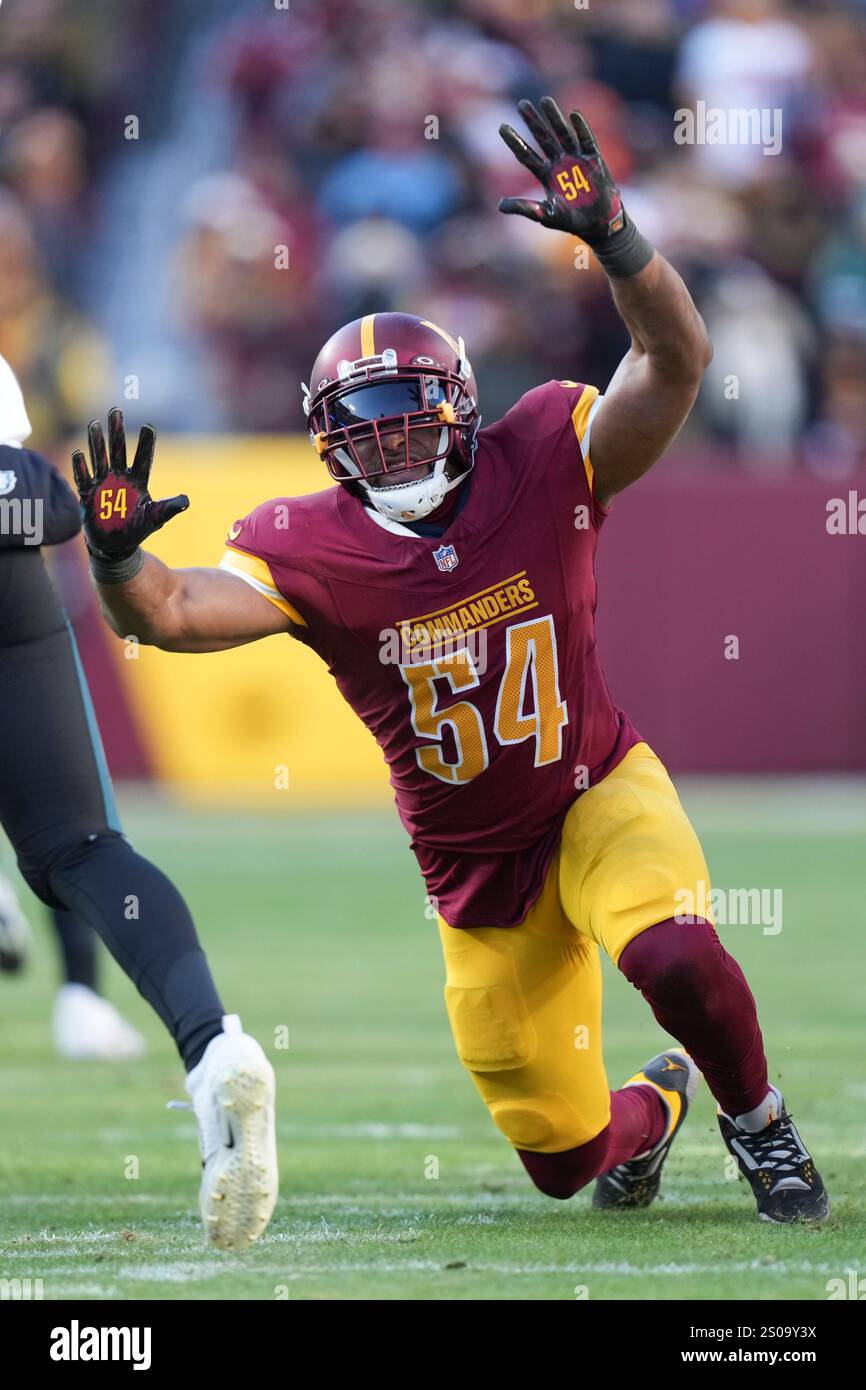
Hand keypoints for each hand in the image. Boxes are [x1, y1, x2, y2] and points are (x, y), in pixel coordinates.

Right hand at [72, 407, 187, 561]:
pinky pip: (83, 478)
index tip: (148, 427)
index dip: (145, 444)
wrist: (116, 545)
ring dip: (97, 443)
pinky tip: (79, 453)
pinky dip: (81, 467)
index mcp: (138, 481)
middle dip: (116, 431)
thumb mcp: (155, 518)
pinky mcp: (88, 495)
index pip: (142, 458)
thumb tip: (187, 500)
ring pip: (99, 458)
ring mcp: (102, 484)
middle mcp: (120, 478)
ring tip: (94, 424)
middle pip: (118, 450)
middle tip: (115, 410)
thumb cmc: (137, 529)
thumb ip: (169, 508)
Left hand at [498, 96, 624, 244]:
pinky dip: (581, 128)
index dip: (515, 141)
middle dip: (533, 121)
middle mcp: (559, 163)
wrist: (598, 224)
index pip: (526, 155)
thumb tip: (499, 206)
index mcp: (546, 175)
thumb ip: (525, 208)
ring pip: (563, 134)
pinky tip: (574, 114)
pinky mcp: (593, 159)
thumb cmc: (572, 221)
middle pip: (543, 138)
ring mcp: (576, 159)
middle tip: (521, 104)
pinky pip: (587, 140)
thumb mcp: (546, 215)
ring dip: (555, 118)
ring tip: (545, 100)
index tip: (501, 127)